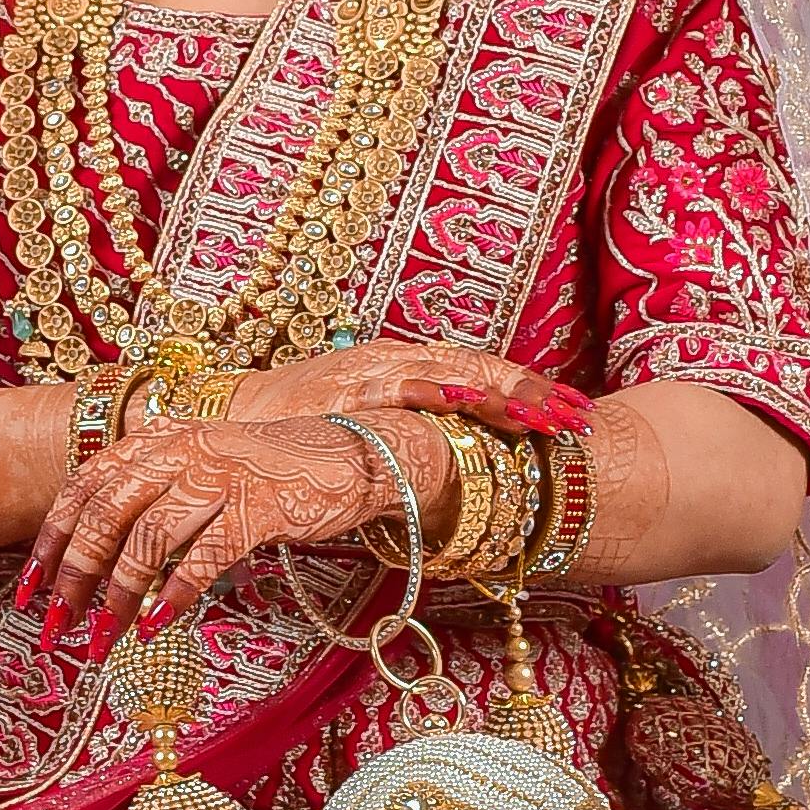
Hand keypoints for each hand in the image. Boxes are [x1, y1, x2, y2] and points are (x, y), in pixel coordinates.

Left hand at [23, 407, 424, 648]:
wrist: (349, 455)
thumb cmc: (268, 470)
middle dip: (74, 576)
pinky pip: (205, 555)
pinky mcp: (259, 507)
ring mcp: (221, 476)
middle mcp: (183, 451)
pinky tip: (157, 624)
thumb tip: (99, 547)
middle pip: (107, 514)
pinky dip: (175, 593)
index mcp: (161, 439)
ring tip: (102, 640)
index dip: (53, 536)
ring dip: (118, 595)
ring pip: (148, 539)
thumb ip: (152, 489)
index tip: (30, 586)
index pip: (86, 485)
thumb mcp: (200, 463)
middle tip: (57, 626)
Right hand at [224, 337, 585, 443]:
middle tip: (576, 415)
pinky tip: (459, 401)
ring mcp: (370, 374)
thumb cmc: (304, 421)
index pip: (480, 370)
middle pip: (476, 369)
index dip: (529, 388)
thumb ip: (415, 425)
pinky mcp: (343, 395)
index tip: (576, 410)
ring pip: (446, 377)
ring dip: (495, 396)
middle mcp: (395, 360)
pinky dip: (428, 395)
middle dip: (530, 393)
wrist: (233, 416)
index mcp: (407, 362)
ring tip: (538, 417)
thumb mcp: (370, 418)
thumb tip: (469, 449)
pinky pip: (392, 392)